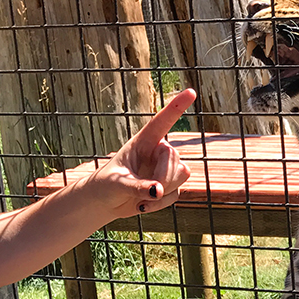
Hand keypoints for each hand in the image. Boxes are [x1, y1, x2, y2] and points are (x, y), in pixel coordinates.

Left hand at [94, 87, 195, 218]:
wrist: (107, 202)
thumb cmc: (106, 186)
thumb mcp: (118, 184)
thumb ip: (138, 186)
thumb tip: (157, 191)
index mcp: (143, 141)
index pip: (162, 121)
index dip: (177, 106)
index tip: (191, 92)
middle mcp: (158, 151)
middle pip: (174, 158)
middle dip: (163, 177)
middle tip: (146, 192)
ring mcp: (166, 168)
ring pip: (181, 175)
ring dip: (163, 191)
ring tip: (141, 199)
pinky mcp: (170, 185)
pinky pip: (177, 194)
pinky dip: (161, 204)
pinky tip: (144, 206)